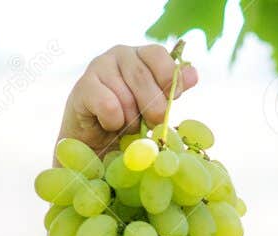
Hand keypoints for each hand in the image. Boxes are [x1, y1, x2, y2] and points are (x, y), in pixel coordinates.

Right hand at [58, 44, 198, 155]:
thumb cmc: (129, 120)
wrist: (93, 140)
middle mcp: (120, 54)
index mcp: (141, 55)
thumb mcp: (155, 105)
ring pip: (126, 97)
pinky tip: (108, 124)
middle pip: (144, 78)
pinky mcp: (83, 86)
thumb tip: (193, 74)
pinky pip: (109, 106)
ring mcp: (99, 66)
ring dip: (131, 120)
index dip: (168, 79)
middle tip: (151, 124)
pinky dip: (113, 123)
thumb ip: (172, 90)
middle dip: (153, 109)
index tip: (172, 100)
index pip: (159, 54)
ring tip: (125, 124)